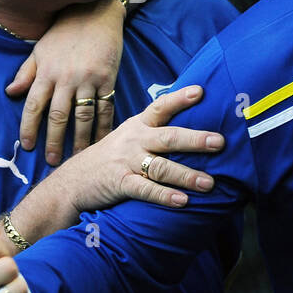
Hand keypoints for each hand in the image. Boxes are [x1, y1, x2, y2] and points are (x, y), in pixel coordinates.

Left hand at [8, 0, 123, 164]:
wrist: (95, 10)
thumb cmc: (64, 31)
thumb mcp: (40, 48)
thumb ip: (26, 73)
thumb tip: (9, 93)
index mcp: (46, 71)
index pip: (34, 105)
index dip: (29, 127)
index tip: (27, 146)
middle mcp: (66, 77)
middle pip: (57, 116)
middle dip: (53, 141)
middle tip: (51, 161)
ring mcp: (88, 79)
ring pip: (82, 117)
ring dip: (79, 140)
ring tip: (76, 157)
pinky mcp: (108, 78)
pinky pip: (106, 108)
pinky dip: (104, 127)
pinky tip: (101, 141)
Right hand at [58, 84, 222, 213]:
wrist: (73, 181)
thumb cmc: (110, 158)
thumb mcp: (129, 137)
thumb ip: (155, 131)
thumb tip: (194, 129)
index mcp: (138, 125)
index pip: (160, 107)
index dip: (180, 99)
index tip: (201, 92)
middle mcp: (134, 140)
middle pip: (168, 137)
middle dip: (195, 140)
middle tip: (219, 142)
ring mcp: (126, 162)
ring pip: (160, 167)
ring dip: (186, 175)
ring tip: (209, 183)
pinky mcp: (119, 183)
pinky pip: (145, 190)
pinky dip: (164, 196)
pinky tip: (182, 201)